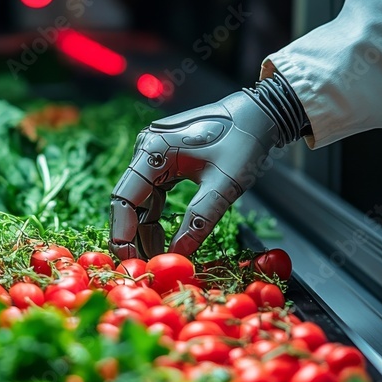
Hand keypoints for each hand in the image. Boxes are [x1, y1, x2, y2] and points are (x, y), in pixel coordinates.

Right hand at [109, 91, 284, 259]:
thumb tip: (178, 254)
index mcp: (153, 149)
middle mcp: (146, 149)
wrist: (258, 115)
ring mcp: (153, 154)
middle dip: (133, 235)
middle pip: (128, 200)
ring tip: (154, 258)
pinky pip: (153, 194)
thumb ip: (200, 220)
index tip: (128, 259)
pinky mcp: (164, 160)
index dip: (122, 232)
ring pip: (140, 200)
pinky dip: (156, 218)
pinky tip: (164, 240)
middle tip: (141, 266)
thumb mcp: (224, 185)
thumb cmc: (243, 142)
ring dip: (145, 230)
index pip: (124, 197)